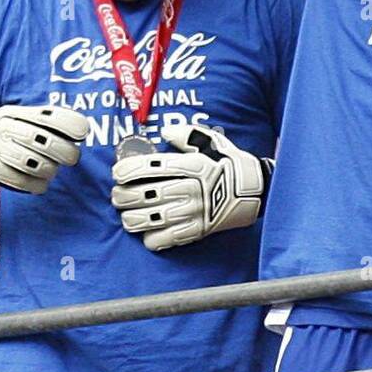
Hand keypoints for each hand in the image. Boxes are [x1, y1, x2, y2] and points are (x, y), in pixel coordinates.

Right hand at [0, 105, 87, 194]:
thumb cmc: (14, 132)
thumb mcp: (24, 120)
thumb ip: (49, 122)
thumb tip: (82, 130)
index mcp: (15, 112)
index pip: (46, 114)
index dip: (68, 123)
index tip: (83, 132)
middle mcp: (3, 128)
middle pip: (36, 139)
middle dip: (62, 150)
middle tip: (72, 157)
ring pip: (28, 161)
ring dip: (48, 168)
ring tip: (52, 170)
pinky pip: (18, 181)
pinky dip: (35, 184)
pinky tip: (41, 183)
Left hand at [111, 122, 266, 251]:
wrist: (254, 190)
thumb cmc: (228, 163)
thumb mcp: (211, 141)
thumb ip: (186, 134)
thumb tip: (165, 131)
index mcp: (192, 165)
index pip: (150, 167)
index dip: (127, 170)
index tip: (117, 172)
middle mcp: (190, 189)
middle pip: (144, 195)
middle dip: (123, 196)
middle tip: (118, 195)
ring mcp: (193, 212)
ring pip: (150, 219)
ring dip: (132, 218)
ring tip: (128, 215)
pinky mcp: (196, 231)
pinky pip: (164, 240)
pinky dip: (150, 238)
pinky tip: (147, 231)